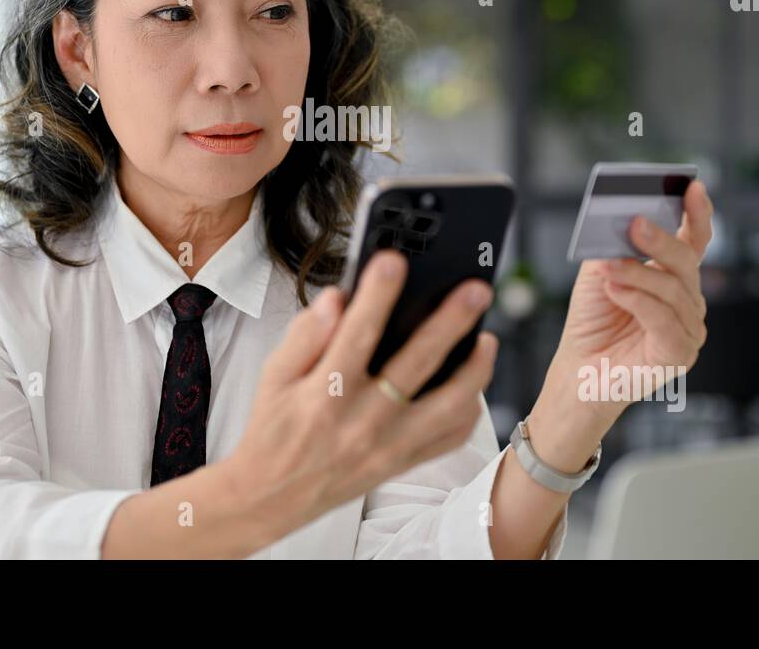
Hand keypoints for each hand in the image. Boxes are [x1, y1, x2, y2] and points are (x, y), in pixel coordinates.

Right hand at [226, 249, 498, 535]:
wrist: (272, 497)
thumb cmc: (273, 429)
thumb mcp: (273, 377)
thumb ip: (304, 335)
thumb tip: (336, 299)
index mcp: (324, 395)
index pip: (356, 335)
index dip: (377, 295)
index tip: (394, 261)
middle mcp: (362, 422)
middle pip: (416, 366)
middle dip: (450, 323)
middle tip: (475, 291)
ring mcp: (388, 447)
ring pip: (448, 408)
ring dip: (475, 372)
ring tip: (487, 339)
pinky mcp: (401, 464)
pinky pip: (448, 439)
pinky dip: (468, 411)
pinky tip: (471, 385)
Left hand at [546, 179, 714, 416]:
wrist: (579, 369)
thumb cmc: (593, 320)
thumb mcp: (599, 271)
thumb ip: (613, 245)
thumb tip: (623, 219)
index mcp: (674, 277)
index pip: (695, 240)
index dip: (697, 213)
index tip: (691, 187)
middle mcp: (688, 301)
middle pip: (686, 261)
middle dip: (660, 240)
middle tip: (635, 223)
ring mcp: (689, 329)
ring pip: (673, 289)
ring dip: (638, 274)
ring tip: (609, 268)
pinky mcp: (679, 354)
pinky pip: (665, 320)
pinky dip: (638, 301)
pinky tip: (616, 291)